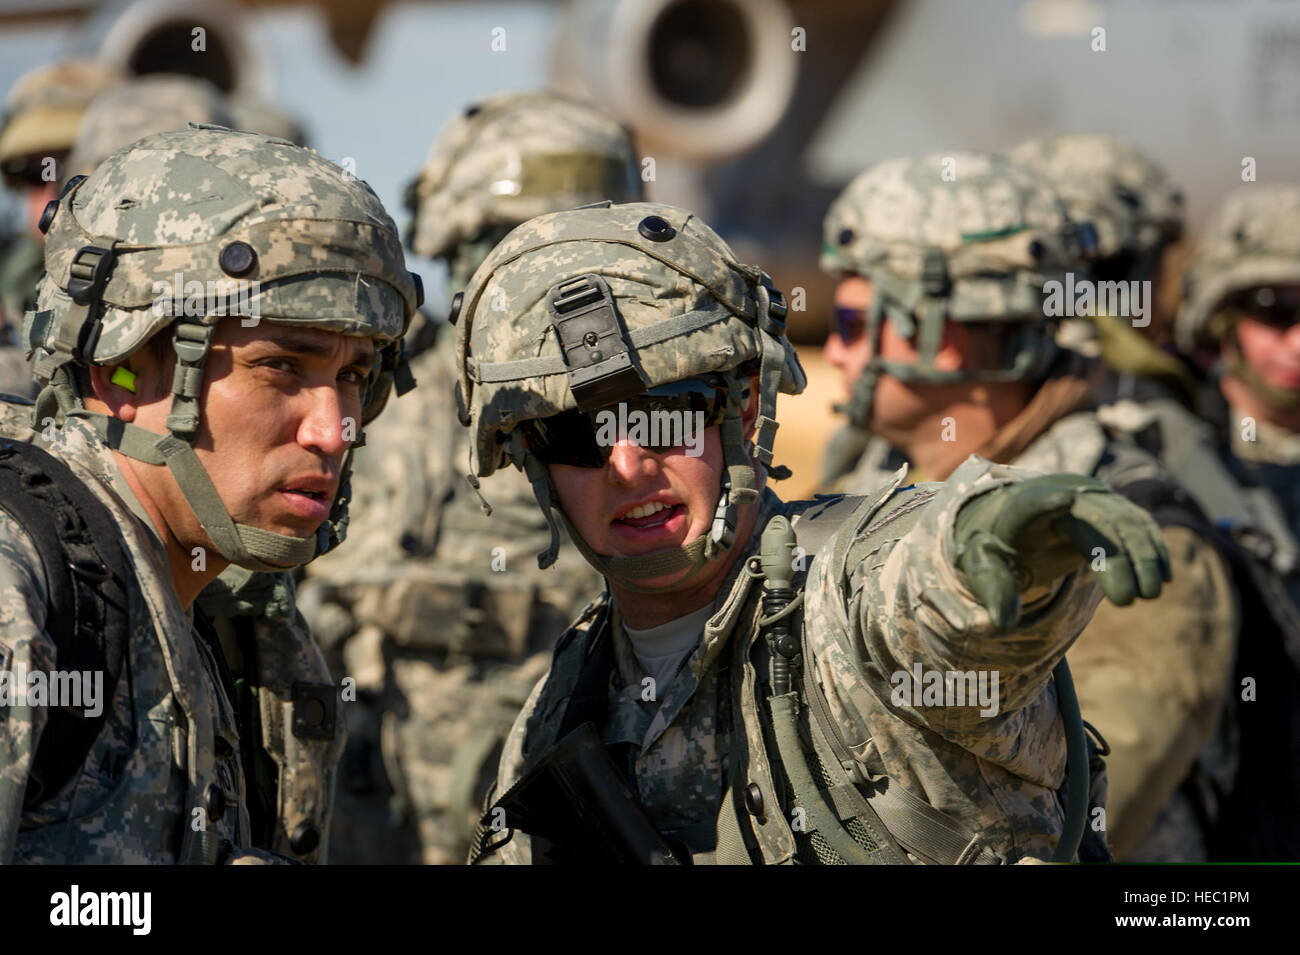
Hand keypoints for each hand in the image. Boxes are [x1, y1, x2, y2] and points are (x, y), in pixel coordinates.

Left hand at [954, 474, 1170, 628]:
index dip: (1046, 501)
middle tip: (1127, 601)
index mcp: (1021, 507)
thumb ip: (993, 589)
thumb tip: (1002, 623)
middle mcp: (1061, 494)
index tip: (1065, 499)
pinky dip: (1152, 548)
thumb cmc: (1000, 543)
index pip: (1032, 504)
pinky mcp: (1112, 507)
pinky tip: (1162, 578)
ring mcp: (1090, 498)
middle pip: (1093, 520)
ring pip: (1124, 520)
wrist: (1020, 515)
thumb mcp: (984, 566)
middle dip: (1115, 557)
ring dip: (1143, 555)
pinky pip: (1137, 523)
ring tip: (1151, 595)